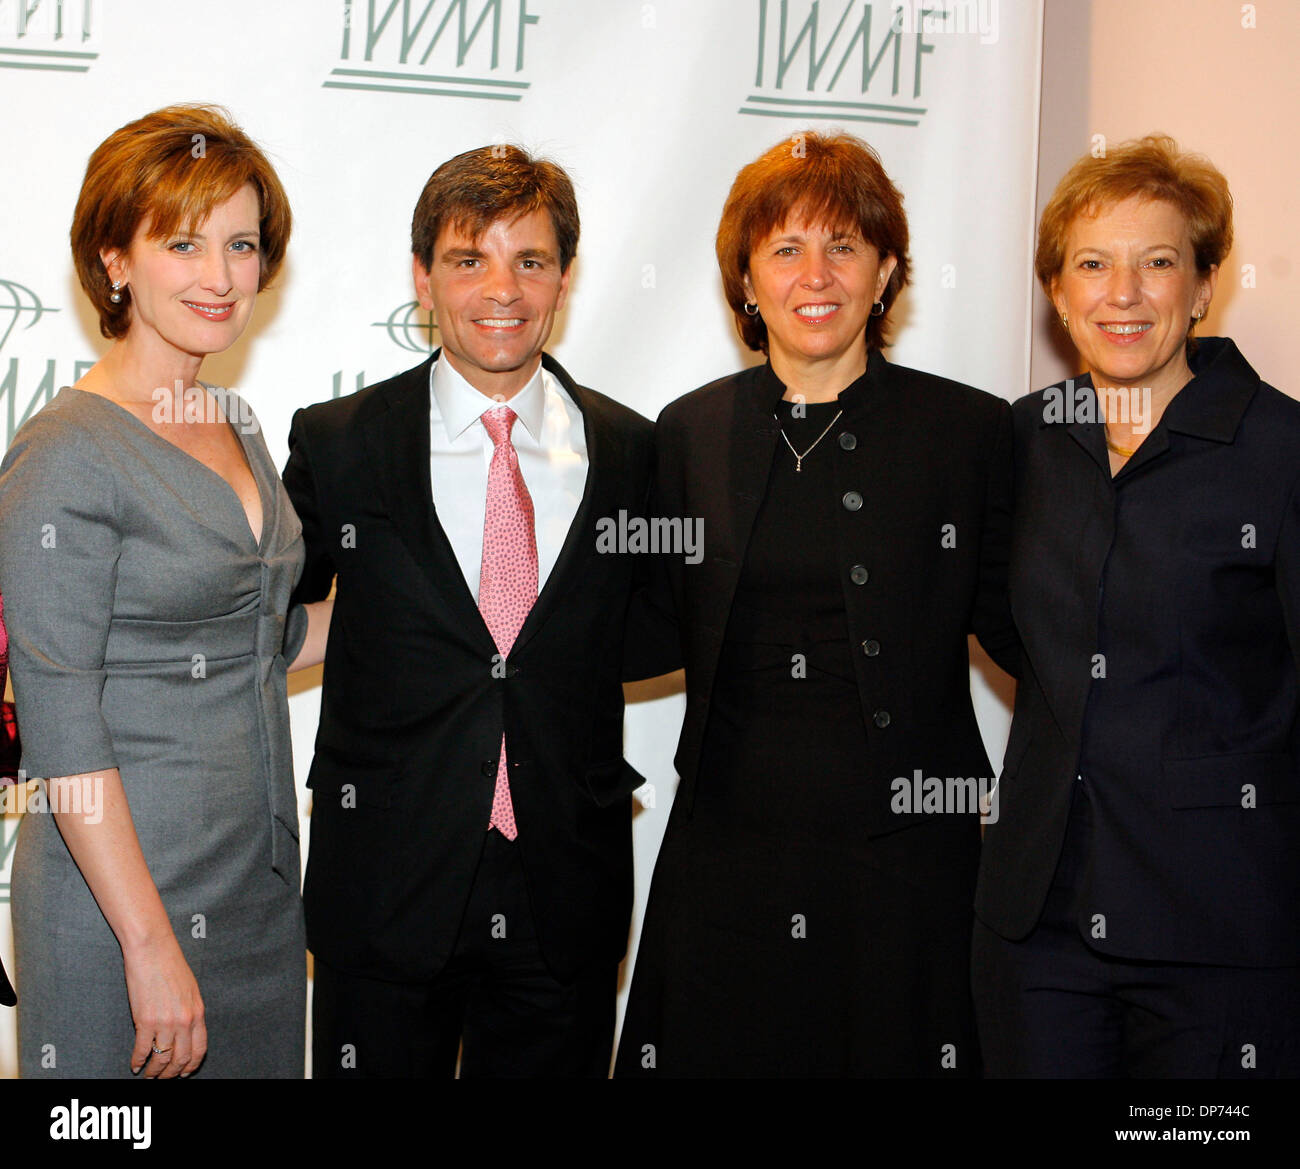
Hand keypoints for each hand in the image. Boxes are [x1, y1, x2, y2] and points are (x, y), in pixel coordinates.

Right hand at [122, 933, 206, 1077]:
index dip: (191, 1066)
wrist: (153, 950)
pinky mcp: (145, 1021)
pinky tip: (135, 1064)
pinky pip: (142, 1050)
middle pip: (181, 1059)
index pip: (199, 1049)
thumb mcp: (191, 989)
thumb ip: (190, 1011)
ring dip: (154, 1072)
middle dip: (171, 1073)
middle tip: (163, 1078)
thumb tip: (186, 1031)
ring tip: (148, 1076)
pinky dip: (137, 1061)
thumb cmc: (171, 965)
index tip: (184, 1073)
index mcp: (198, 1012)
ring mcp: (165, 1022)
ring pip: (161, 1059)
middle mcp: (184, 1021)